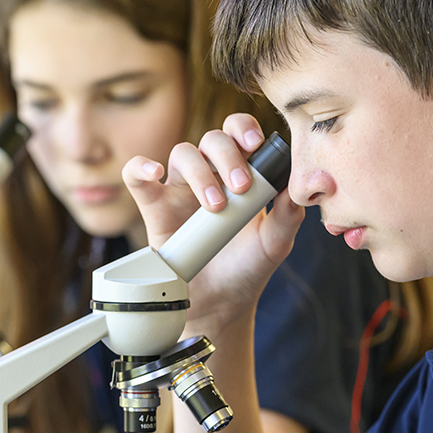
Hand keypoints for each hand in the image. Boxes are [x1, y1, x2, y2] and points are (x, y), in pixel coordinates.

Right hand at [124, 115, 302, 330]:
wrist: (221, 302)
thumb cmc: (248, 268)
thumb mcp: (275, 243)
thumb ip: (288, 215)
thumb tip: (296, 186)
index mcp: (239, 173)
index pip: (239, 133)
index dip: (245, 129)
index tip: (257, 145)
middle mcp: (208, 175)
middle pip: (212, 139)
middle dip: (228, 156)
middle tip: (242, 187)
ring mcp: (179, 190)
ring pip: (182, 153)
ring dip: (200, 172)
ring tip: (215, 206)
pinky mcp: (154, 208)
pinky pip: (136, 176)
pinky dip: (141, 167)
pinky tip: (155, 172)